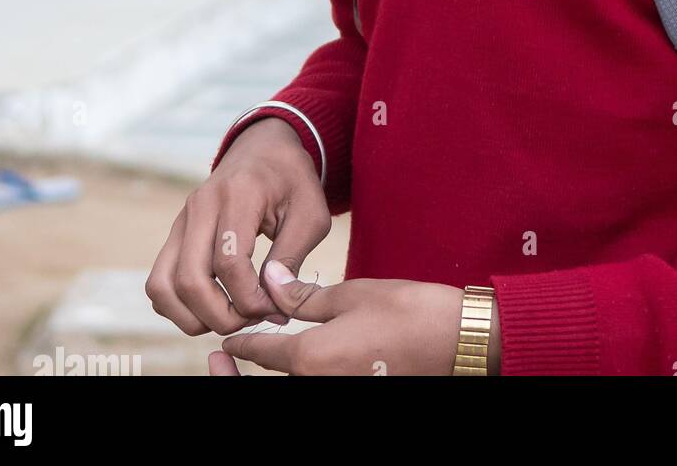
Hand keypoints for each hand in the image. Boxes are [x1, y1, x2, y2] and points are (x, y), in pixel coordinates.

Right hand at [145, 117, 330, 335]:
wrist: (264, 148)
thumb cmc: (292, 182)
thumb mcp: (311, 212)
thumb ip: (292, 256)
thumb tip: (269, 299)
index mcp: (239, 194)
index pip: (229, 262)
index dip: (250, 299)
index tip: (274, 308)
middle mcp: (201, 206)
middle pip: (190, 280)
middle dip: (222, 316)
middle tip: (253, 318)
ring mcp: (181, 220)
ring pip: (163, 286)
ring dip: (194, 318)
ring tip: (231, 317)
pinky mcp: (174, 234)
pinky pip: (159, 282)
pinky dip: (178, 307)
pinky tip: (213, 306)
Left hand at [208, 264, 501, 375]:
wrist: (457, 342)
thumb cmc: (408, 312)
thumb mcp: (353, 294)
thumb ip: (305, 297)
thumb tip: (270, 281)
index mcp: (309, 359)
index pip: (259, 355)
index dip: (239, 346)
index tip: (224, 342)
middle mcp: (317, 386)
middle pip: (267, 385)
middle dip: (236, 378)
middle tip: (218, 363)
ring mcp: (337, 394)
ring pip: (291, 388)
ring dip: (268, 378)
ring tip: (255, 360)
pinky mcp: (355, 393)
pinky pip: (313, 387)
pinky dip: (298, 377)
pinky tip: (298, 362)